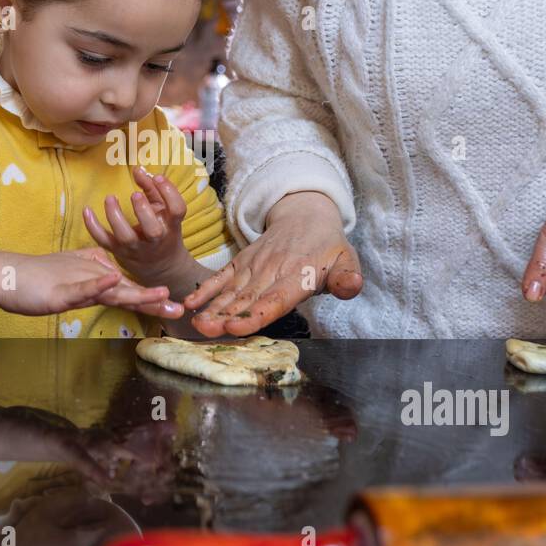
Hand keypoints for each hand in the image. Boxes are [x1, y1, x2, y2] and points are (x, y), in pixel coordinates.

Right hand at [0, 247, 182, 318]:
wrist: (6, 275)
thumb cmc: (36, 280)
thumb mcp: (70, 283)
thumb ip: (91, 283)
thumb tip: (109, 279)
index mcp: (96, 278)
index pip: (130, 290)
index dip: (153, 299)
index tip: (175, 308)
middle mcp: (92, 277)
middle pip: (128, 291)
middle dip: (155, 301)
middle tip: (180, 309)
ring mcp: (77, 282)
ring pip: (111, 289)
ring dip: (136, 292)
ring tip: (160, 294)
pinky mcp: (60, 291)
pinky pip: (81, 287)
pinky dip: (97, 283)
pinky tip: (112, 279)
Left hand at [82, 166, 188, 286]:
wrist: (160, 264)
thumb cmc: (161, 228)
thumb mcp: (162, 209)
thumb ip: (152, 188)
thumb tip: (138, 169)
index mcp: (171, 225)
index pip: (177, 210)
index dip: (170, 193)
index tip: (158, 177)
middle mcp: (155, 239)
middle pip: (153, 230)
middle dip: (143, 211)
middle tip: (135, 194)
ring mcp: (136, 248)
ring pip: (126, 237)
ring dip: (116, 217)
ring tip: (110, 198)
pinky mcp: (118, 251)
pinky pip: (104, 241)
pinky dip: (93, 227)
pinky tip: (86, 210)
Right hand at [183, 191, 361, 336]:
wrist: (305, 215)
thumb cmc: (326, 246)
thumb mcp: (345, 258)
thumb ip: (347, 277)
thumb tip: (353, 286)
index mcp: (298, 274)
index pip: (276, 299)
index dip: (256, 314)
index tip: (237, 327)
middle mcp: (271, 271)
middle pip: (247, 299)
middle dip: (226, 317)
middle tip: (208, 331)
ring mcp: (253, 266)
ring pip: (231, 292)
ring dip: (213, 309)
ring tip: (198, 324)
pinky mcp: (241, 263)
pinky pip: (222, 277)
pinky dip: (206, 289)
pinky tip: (192, 304)